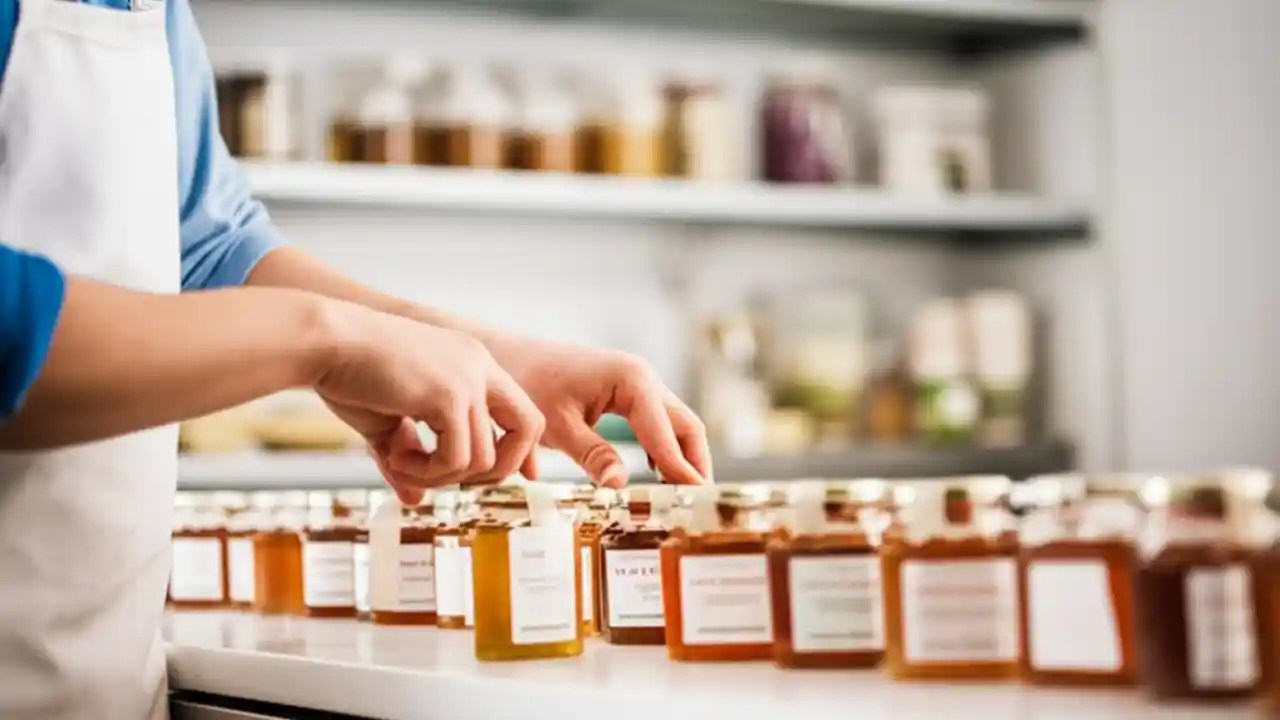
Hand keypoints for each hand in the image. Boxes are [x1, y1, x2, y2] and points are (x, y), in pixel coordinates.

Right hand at [314, 301, 544, 503]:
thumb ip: (408, 457)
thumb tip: (414, 500)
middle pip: (528, 430)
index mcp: (471, 363)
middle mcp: (479, 366)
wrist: (324, 341)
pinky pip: (456, 460)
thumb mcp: (385, 422)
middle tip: (441, 478)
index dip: (523, 448)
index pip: (523, 410)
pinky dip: (425, 472)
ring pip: (483, 460)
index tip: (522, 475)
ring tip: (397, 462)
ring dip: (438, 477)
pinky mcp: (450, 396)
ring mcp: (469, 379)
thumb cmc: (348, 373)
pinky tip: (393, 455)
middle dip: (496, 470)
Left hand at [485, 336, 710, 487]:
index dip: (682, 469)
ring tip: (684, 499)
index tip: (697, 500)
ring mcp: (639, 383)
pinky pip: (659, 423)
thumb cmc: (529, 384)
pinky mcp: (629, 393)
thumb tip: (621, 485)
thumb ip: (592, 455)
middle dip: (695, 464)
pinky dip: (666, 450)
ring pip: (677, 425)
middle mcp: (643, 377)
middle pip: (686, 426)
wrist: (510, 357)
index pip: (667, 433)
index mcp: (632, 379)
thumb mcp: (558, 425)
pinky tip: (659, 478)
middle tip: (699, 505)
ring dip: (683, 458)